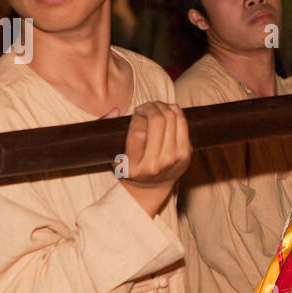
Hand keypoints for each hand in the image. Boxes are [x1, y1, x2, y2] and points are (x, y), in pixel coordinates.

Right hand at [119, 101, 190, 216]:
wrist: (153, 186)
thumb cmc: (130, 166)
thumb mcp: (112, 154)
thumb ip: (104, 131)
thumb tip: (116, 110)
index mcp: (134, 167)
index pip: (138, 132)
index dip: (138, 116)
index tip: (136, 113)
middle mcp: (156, 164)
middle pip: (157, 122)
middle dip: (151, 107)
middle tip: (146, 106)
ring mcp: (173, 160)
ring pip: (172, 119)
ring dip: (163, 107)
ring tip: (156, 107)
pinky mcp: (186, 154)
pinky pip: (183, 124)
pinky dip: (176, 112)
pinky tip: (168, 111)